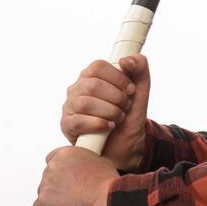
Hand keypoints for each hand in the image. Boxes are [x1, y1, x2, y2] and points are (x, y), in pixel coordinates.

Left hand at [31, 146, 119, 205]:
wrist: (108, 203)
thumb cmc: (108, 186)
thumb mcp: (100, 163)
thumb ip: (84, 164)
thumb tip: (84, 171)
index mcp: (65, 154)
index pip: (53, 159)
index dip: (61, 171)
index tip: (66, 179)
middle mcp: (52, 167)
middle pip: (48, 178)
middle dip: (58, 187)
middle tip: (72, 196)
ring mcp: (45, 186)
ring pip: (44, 194)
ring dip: (54, 201)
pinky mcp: (42, 204)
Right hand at [59, 54, 151, 172]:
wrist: (126, 146)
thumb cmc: (128, 115)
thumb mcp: (140, 90)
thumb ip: (139, 68)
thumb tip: (126, 60)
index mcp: (91, 76)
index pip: (98, 66)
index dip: (118, 78)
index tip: (130, 90)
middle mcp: (77, 88)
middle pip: (92, 85)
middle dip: (116, 98)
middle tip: (125, 106)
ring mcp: (70, 107)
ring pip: (85, 103)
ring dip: (109, 112)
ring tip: (118, 118)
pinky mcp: (67, 125)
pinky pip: (78, 122)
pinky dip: (98, 124)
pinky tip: (108, 127)